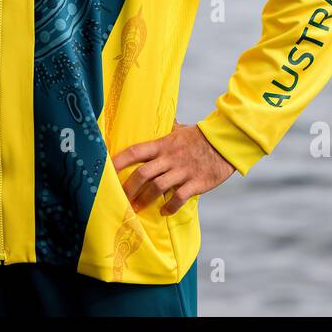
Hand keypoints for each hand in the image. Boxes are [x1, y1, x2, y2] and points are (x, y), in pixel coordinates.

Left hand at [112, 120, 236, 215]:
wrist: (226, 143)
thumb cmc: (199, 138)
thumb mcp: (179, 130)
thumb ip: (165, 130)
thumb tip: (155, 121)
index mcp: (162, 145)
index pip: (134, 151)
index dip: (118, 161)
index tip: (105, 171)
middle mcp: (170, 157)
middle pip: (142, 174)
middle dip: (128, 189)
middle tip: (119, 200)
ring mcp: (183, 171)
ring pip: (157, 187)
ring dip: (144, 200)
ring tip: (137, 209)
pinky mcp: (196, 183)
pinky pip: (179, 198)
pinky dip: (169, 206)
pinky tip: (164, 211)